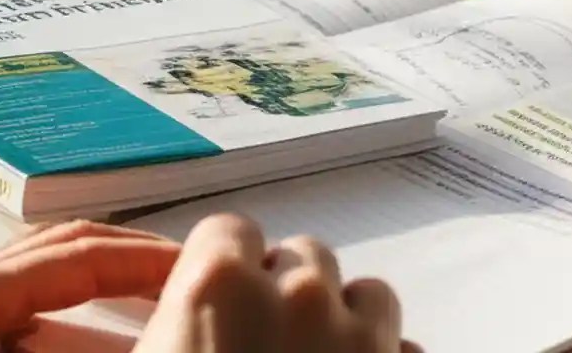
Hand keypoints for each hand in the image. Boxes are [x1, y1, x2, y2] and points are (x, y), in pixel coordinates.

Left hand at [0, 221, 180, 352]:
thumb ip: (28, 345)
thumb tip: (96, 345)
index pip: (80, 259)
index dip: (146, 262)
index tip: (200, 267)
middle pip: (67, 254)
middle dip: (133, 262)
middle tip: (188, 280)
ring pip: (42, 290)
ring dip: (97, 303)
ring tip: (147, 324)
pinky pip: (14, 321)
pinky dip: (55, 329)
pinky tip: (72, 348)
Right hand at [135, 213, 419, 352]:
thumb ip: (166, 317)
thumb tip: (167, 303)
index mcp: (220, 285)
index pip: (227, 231)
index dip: (219, 269)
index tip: (213, 305)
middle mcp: (300, 296)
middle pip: (300, 256)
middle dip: (284, 292)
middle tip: (259, 344)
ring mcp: (362, 338)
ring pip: (365, 293)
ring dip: (343, 320)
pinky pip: (404, 347)